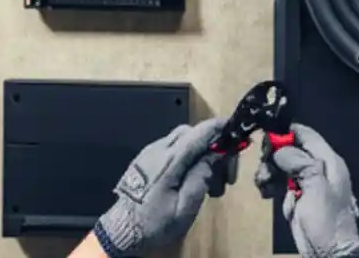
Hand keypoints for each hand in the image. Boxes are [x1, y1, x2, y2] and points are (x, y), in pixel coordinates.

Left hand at [94, 118, 227, 256]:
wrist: (122, 230)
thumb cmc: (154, 222)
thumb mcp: (184, 207)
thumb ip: (200, 178)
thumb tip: (215, 155)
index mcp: (169, 160)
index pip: (199, 133)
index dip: (219, 128)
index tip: (236, 131)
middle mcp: (159, 149)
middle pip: (193, 133)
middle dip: (214, 148)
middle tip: (226, 177)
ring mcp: (150, 152)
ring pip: (183, 141)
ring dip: (202, 155)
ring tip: (212, 186)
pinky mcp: (146, 159)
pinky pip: (173, 149)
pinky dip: (189, 158)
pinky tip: (193, 180)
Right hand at [255, 124, 358, 257]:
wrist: (329, 253)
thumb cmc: (327, 221)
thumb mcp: (316, 189)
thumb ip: (302, 163)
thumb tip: (282, 148)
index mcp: (328, 161)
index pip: (306, 135)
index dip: (286, 133)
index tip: (267, 139)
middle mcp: (318, 167)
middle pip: (291, 148)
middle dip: (273, 155)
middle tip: (264, 168)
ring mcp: (307, 181)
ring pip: (282, 164)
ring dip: (269, 171)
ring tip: (263, 184)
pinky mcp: (297, 195)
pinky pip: (281, 180)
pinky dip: (270, 183)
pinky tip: (266, 192)